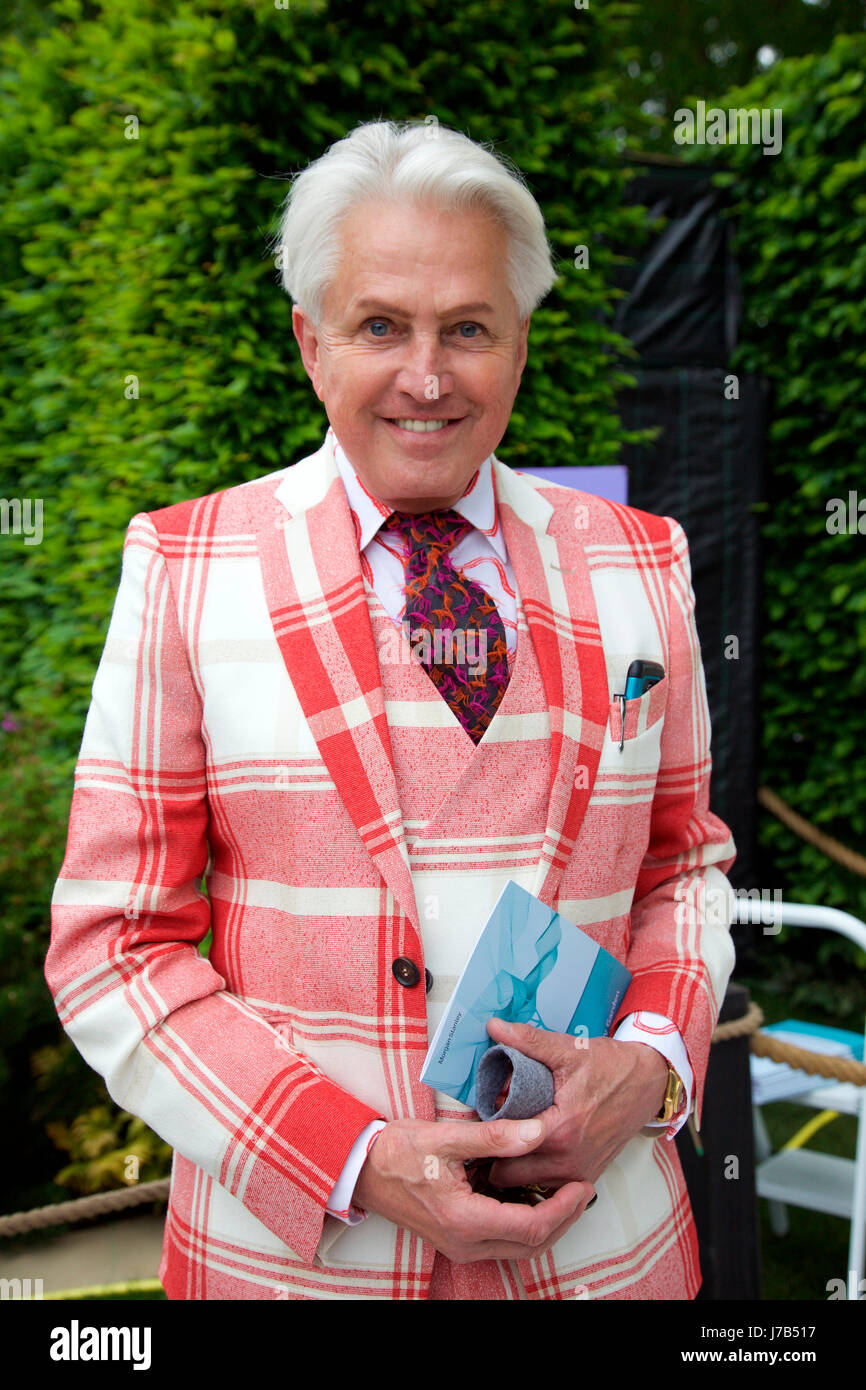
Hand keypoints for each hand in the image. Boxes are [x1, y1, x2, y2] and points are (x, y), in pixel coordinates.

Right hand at [352, 1112, 595, 1264]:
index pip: (532, 1226)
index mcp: (465, 1220)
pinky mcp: (457, 1239)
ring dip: (546, 1223)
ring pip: (519, 1246)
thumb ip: (495, 1136)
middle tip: (581, 1189)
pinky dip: (523, 1222)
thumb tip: (538, 1131)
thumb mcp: (448, 1136)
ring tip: (562, 1191)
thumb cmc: (398, 1151)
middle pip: (532, 1244)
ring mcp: (460, 1246)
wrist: (361, 1169)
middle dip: (563, 1218)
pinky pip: (502, 1240)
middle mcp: (465, 1243)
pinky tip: (532, 1196)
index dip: (564, 1207)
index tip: (581, 1184)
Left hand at [483, 1019, 669, 1192]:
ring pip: (528, 1185)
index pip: (504, 1148)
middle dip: (495, 1156)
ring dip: (515, 1167)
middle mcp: (570, 1160)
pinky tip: (529, 1149)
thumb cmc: (613, 1067)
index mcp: (561, 1131)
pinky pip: (549, 1186)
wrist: (649, 1082)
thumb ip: (528, 1041)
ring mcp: (580, 1173)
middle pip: (510, 1174)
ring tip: (506, 1140)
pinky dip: (536, 1173)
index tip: (478, 1121)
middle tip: (488, 1132)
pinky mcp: (588, 1177)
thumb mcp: (568, 1050)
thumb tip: (495, 1027)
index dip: (485, 1135)